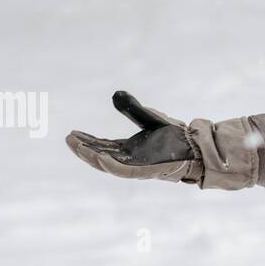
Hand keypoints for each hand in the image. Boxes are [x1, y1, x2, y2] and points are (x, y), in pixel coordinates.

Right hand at [66, 91, 200, 181]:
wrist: (196, 145)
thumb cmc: (174, 136)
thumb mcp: (150, 118)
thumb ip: (133, 109)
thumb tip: (116, 94)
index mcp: (128, 150)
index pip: (101, 146)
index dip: (87, 141)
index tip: (72, 133)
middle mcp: (129, 160)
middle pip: (99, 156)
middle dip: (82, 148)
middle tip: (68, 138)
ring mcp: (137, 167)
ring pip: (107, 165)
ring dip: (90, 156)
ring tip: (77, 146)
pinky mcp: (146, 171)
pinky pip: (124, 171)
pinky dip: (110, 165)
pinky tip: (99, 156)